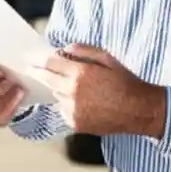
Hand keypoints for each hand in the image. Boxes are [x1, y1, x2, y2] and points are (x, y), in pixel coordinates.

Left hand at [42, 44, 165, 137]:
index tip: (32, 59)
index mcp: (80, 73)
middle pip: (47, 79)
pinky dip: (68, 104)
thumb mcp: (108, 59)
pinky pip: (63, 110)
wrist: (138, 110)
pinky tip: (84, 102)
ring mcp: (72, 109)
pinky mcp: (75, 123)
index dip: (40, 59)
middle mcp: (72, 91)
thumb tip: (66, 48)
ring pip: (56, 95)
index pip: (51, 63)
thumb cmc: (125, 82)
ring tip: (76, 88)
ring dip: (60, 89)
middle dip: (39, 73)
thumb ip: (85, 51)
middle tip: (31, 69)